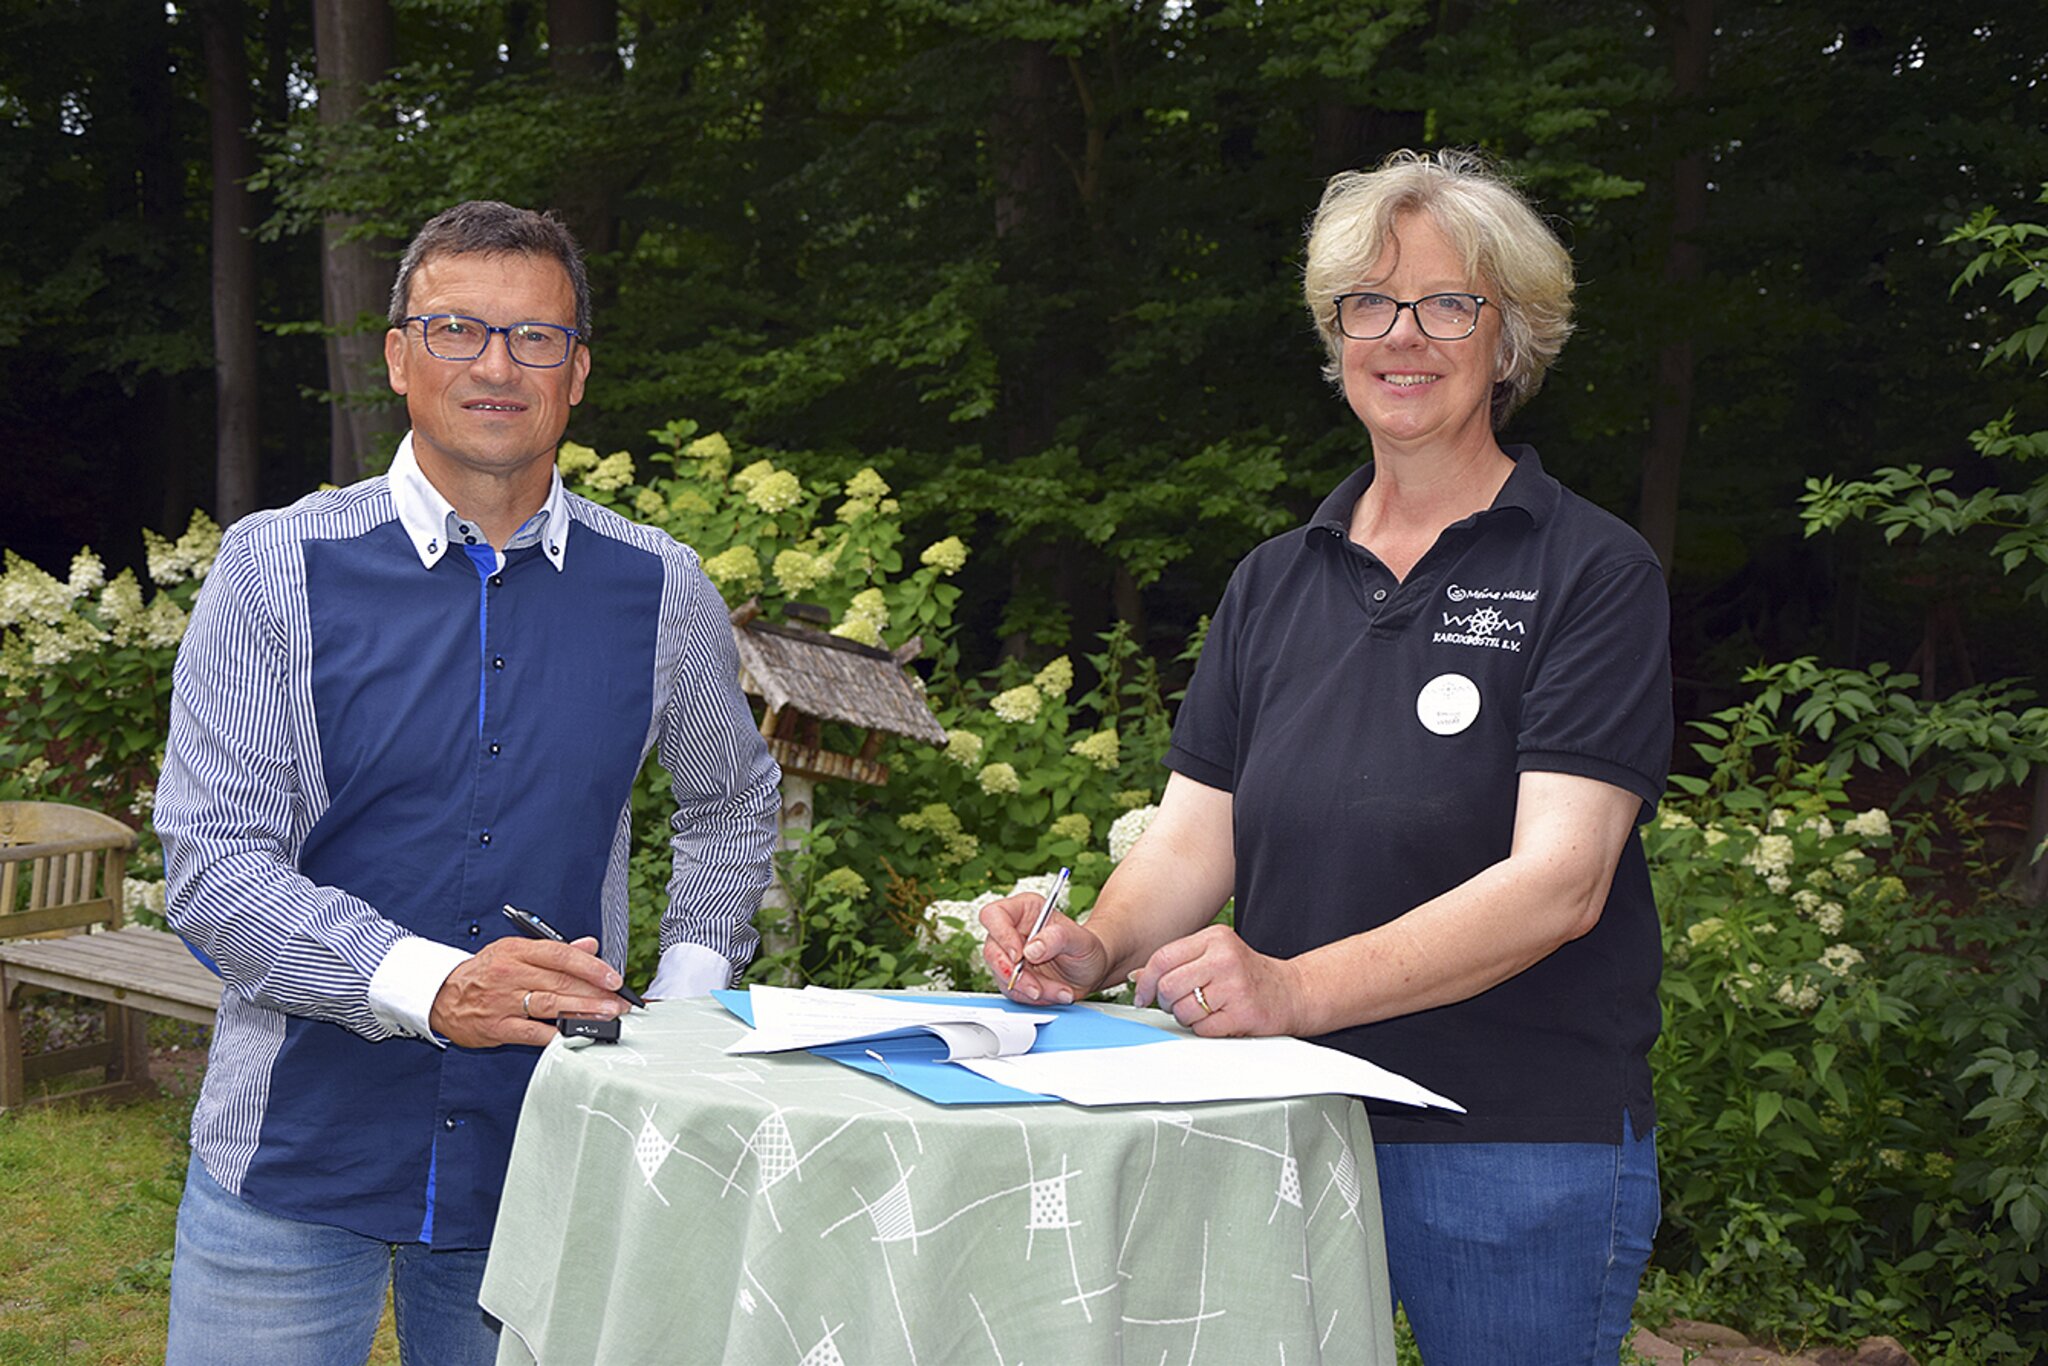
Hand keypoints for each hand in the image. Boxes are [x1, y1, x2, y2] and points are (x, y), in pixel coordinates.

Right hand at [429, 935, 628, 1048]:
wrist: (441, 994)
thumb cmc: (484, 973)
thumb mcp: (515, 951)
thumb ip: (555, 950)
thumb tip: (589, 945)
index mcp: (517, 951)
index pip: (561, 955)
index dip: (592, 967)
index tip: (614, 979)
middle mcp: (511, 973)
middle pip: (561, 982)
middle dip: (595, 994)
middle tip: (620, 1003)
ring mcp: (503, 1001)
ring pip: (550, 1006)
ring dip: (583, 1012)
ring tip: (607, 1017)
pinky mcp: (497, 1027)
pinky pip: (532, 1032)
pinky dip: (556, 1035)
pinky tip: (576, 1036)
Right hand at [979, 891, 1108, 1003]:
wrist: (1092, 970)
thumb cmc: (1086, 947)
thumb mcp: (1080, 940)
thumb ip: (1058, 938)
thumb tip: (1031, 949)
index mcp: (1024, 910)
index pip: (994, 915)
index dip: (1000, 934)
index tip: (1018, 955)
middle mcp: (1012, 932)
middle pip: (992, 950)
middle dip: (1014, 973)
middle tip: (1036, 985)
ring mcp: (1009, 957)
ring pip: (1001, 976)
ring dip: (1030, 988)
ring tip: (1059, 990)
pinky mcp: (1013, 978)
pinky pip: (1013, 991)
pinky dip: (1034, 997)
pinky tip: (1055, 992)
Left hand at [1131, 925, 1299, 1036]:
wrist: (1292, 992)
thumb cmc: (1248, 975)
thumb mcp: (1216, 955)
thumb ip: (1180, 962)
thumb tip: (1138, 978)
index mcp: (1215, 938)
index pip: (1163, 958)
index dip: (1146, 981)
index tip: (1142, 995)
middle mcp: (1224, 958)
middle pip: (1168, 986)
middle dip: (1166, 1002)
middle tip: (1178, 1005)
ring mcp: (1235, 986)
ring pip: (1183, 1010)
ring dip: (1187, 1017)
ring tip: (1206, 1010)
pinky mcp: (1243, 1013)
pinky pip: (1202, 1029)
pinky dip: (1205, 1029)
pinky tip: (1220, 1019)